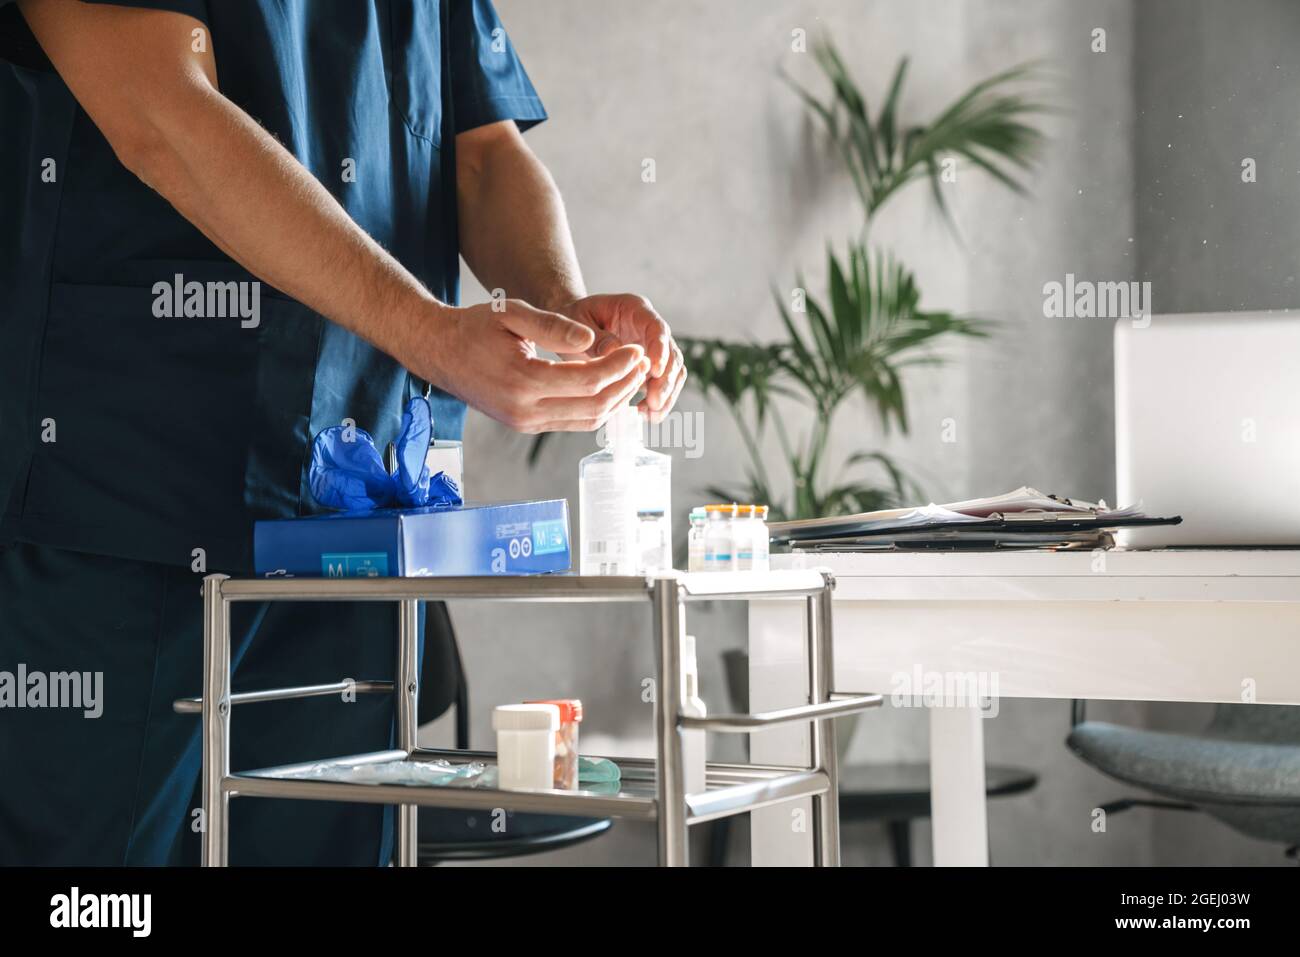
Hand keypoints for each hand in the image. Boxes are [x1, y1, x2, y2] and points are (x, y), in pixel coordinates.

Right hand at [411, 299, 650, 432]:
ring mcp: (525, 422)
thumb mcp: (511, 313)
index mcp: (522, 380)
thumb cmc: (474, 327)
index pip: (588, 380)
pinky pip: (572, 423)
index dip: (620, 366)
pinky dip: (596, 408)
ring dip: (615, 400)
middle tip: (642, 362)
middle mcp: (525, 410)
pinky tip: (608, 387)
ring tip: (631, 375)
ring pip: (586, 421)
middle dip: (624, 385)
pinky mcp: (526, 425)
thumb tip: (592, 340)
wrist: (439, 352)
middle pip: (594, 406)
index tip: (637, 350)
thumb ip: (553, 326)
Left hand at [555, 294, 686, 421]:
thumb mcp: (576, 322)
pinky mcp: (648, 368)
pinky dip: (657, 401)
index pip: (657, 328)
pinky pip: (661, 385)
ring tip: (650, 414)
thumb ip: (594, 337)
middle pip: (671, 353)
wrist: (570, 329)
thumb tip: (614, 352)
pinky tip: (644, 414)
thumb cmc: (573, 320)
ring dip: (666, 394)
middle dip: (666, 380)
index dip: (660, 350)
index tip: (654, 371)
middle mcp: (649, 328)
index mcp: (635, 309)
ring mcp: (652, 349)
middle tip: (654, 403)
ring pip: (672, 372)